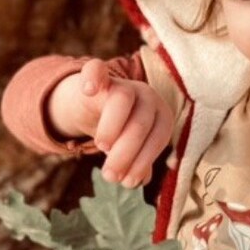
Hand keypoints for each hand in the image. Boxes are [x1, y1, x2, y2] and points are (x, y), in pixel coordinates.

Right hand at [53, 58, 173, 187]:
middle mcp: (146, 96)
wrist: (94, 106)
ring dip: (111, 127)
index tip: (128, 181)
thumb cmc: (120, 132)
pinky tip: (88, 91)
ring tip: (101, 148)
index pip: (159, 137)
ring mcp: (122, 83)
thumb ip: (138, 164)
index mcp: (160, 115)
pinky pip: (96, 68)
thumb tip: (139, 180)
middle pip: (140, 123)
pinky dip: (93, 77)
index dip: (144, 161)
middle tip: (110, 176)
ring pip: (122, 100)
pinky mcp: (98, 74)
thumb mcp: (131, 149)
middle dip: (125, 154)